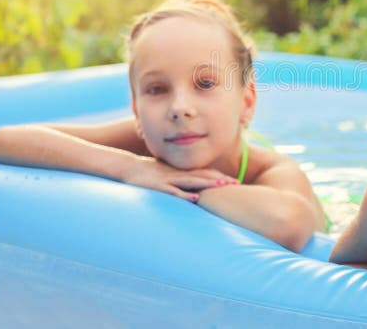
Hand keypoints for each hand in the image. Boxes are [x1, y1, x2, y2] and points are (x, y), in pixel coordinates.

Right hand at [122, 155, 237, 201]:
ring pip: (193, 181)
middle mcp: (179, 174)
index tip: (235, 181)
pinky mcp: (160, 187)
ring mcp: (170, 180)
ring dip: (208, 184)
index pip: (206, 174)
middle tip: (237, 183)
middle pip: (204, 176)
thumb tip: (194, 190)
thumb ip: (181, 181)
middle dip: (221, 180)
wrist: (128, 168)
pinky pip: (174, 191)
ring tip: (222, 185)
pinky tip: (195, 198)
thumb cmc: (149, 174)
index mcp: (182, 172)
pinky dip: (185, 194)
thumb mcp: (168, 176)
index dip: (220, 177)